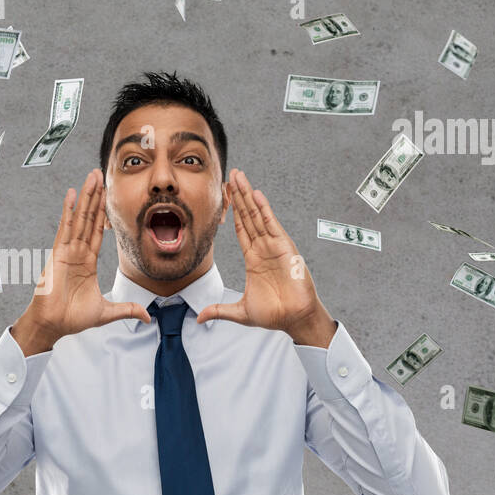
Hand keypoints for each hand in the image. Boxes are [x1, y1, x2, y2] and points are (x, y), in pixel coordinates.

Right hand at [11, 169, 150, 355]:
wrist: (53, 325)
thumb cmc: (73, 318)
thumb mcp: (106, 312)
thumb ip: (127, 310)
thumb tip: (147, 317)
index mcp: (87, 262)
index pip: (98, 231)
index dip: (103, 212)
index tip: (107, 195)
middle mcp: (78, 252)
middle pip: (89, 219)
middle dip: (95, 196)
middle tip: (100, 174)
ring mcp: (67, 251)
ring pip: (80, 218)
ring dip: (86, 197)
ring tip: (91, 177)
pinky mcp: (58, 254)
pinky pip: (65, 228)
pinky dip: (69, 211)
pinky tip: (72, 194)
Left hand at [195, 169, 335, 346]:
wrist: (294, 319)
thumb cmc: (273, 315)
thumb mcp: (240, 311)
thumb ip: (219, 310)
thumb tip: (200, 318)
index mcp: (253, 259)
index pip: (241, 229)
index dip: (232, 211)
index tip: (226, 195)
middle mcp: (263, 248)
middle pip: (248, 216)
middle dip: (239, 195)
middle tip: (231, 174)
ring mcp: (274, 246)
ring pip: (258, 215)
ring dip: (248, 196)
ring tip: (240, 177)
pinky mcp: (284, 248)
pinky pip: (272, 224)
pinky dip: (264, 209)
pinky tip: (256, 194)